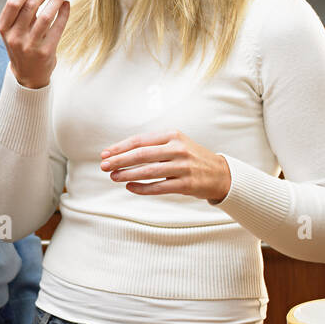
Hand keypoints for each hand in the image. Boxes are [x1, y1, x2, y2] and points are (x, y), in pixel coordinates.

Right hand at [0, 0, 69, 88]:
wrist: (28, 73)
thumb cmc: (22, 42)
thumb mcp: (15, 22)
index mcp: (4, 27)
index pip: (13, 2)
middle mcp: (14, 37)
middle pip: (30, 7)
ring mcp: (29, 46)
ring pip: (45, 17)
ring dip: (56, 0)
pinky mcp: (45, 52)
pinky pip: (57, 28)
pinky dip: (63, 13)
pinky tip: (66, 4)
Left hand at [100, 130, 231, 202]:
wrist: (221, 174)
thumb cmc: (191, 158)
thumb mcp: (175, 144)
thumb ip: (152, 146)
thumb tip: (120, 154)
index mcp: (173, 135)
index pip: (140, 140)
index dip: (120, 147)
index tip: (105, 154)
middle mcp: (178, 149)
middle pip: (142, 154)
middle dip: (120, 160)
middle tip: (103, 166)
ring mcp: (183, 167)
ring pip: (149, 171)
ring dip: (128, 174)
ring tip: (114, 177)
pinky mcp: (186, 184)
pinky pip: (159, 187)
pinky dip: (142, 188)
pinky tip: (130, 187)